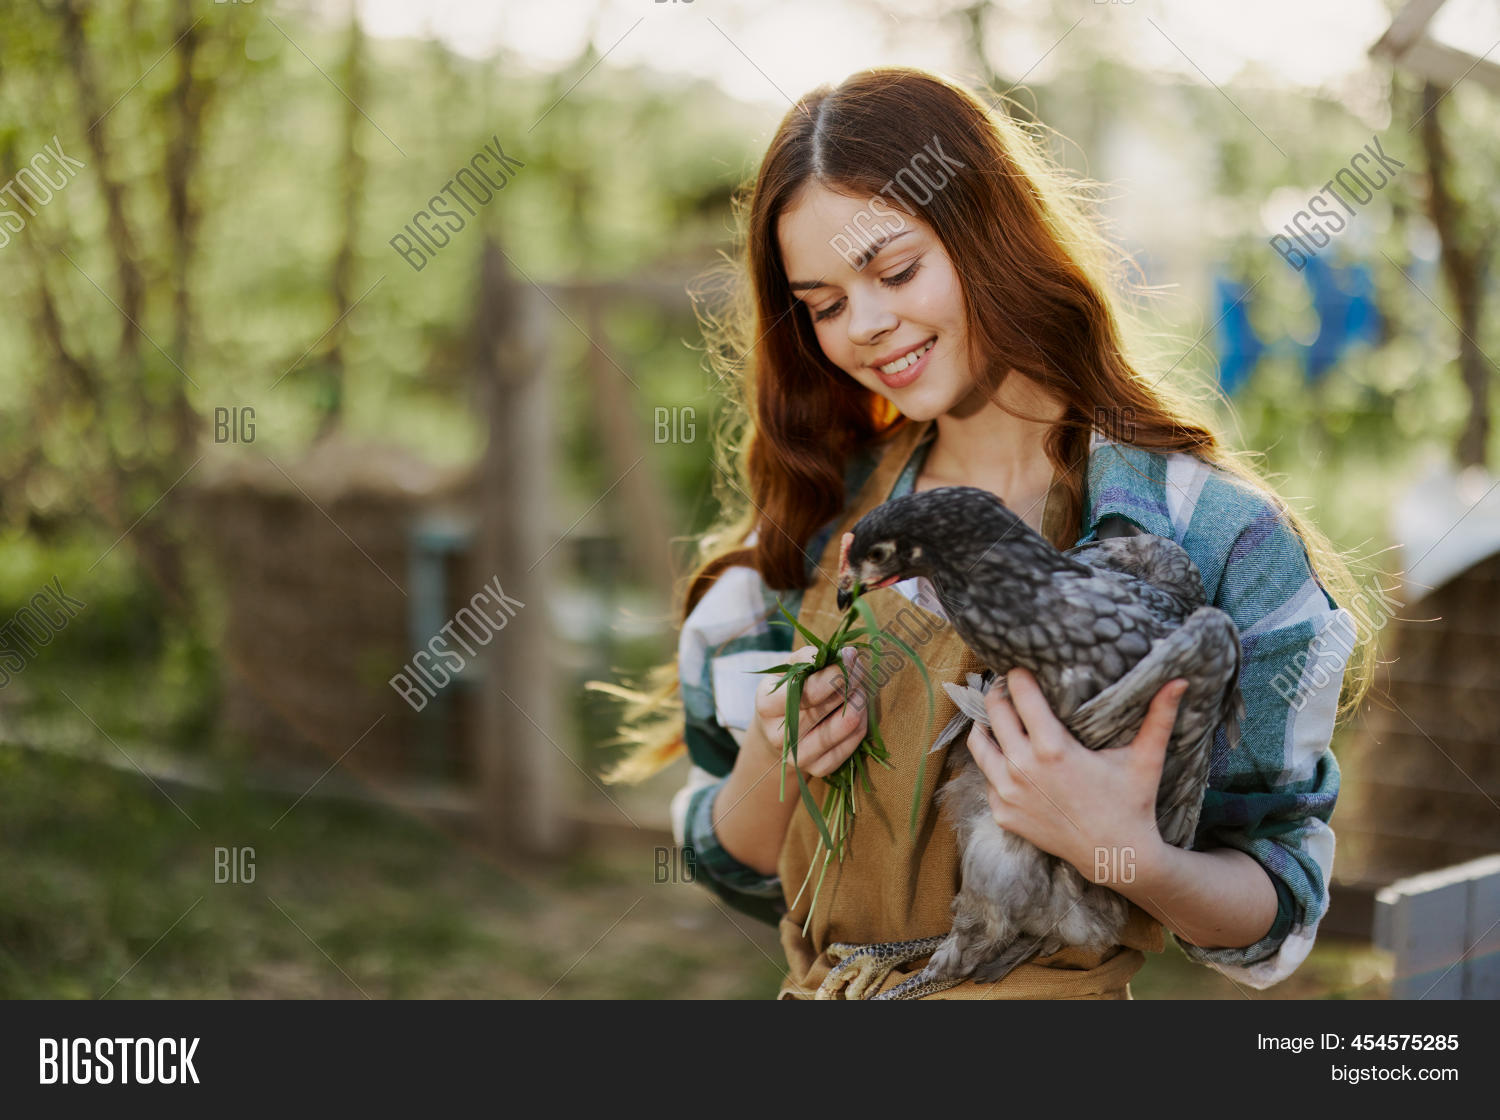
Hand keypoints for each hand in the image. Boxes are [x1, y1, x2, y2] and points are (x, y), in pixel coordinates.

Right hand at [748, 645, 867, 776]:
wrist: (778, 731)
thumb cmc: (787, 692)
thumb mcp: (788, 670)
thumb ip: (809, 658)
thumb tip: (842, 656)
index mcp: (767, 706)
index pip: (808, 690)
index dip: (834, 672)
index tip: (850, 656)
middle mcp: (781, 736)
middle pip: (830, 704)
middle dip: (851, 681)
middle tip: (859, 669)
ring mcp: (800, 756)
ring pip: (847, 724)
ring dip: (860, 700)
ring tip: (858, 688)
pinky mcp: (819, 768)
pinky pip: (854, 741)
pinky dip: (862, 721)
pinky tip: (856, 709)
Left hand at [964, 667, 1186, 883]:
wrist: (1115, 856)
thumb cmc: (1132, 803)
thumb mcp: (1146, 758)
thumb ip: (1159, 716)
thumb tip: (1181, 679)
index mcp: (1052, 749)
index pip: (1021, 695)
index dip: (1018, 676)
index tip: (1021, 668)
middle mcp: (1022, 769)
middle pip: (995, 713)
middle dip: (999, 695)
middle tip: (1007, 687)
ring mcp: (1007, 793)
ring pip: (979, 744)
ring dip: (987, 727)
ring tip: (999, 716)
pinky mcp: (1002, 814)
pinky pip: (987, 778)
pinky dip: (994, 764)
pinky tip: (1008, 755)